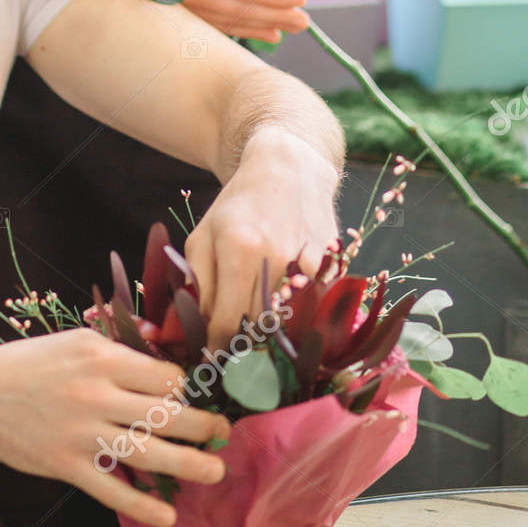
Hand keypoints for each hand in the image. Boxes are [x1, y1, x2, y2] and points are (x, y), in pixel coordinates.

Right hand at [0, 330, 229, 526]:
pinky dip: (143, 503)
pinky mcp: (67, 464)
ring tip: (214, 471)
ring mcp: (83, 431)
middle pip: (166, 412)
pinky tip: (167, 512)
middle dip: (202, 425)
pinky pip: (113, 488)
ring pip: (149, 451)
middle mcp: (97, 393)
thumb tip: (159, 346)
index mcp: (102, 357)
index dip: (182, 389)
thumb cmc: (29, 363)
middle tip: (222, 433)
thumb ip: (117, 346)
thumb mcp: (75, 340)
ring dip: (189, 464)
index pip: (163, 376)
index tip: (186, 399)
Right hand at [183, 0, 308, 44]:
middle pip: (239, 9)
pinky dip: (247, 31)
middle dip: (274, 15)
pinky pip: (220, 28)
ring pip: (230, 22)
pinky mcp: (185, 18)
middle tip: (303, 21)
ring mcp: (186, 9)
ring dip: (264, 26)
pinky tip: (270, 34)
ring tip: (292, 28)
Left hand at [184, 129, 339, 350]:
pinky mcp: (329, 263)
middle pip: (257, 325)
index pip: (227, 320)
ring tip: (256, 326)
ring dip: (269, 329)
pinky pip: (311, 305)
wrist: (287, 168)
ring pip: (285, 320)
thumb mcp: (204, 235)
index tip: (211, 358)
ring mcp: (307, 260)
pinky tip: (286, 303)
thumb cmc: (238, 205)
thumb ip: (198, 281)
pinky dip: (297, 312)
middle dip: (242, 340)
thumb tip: (199, 326)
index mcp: (238, 249)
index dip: (217, 346)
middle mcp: (275, 256)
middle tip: (232, 346)